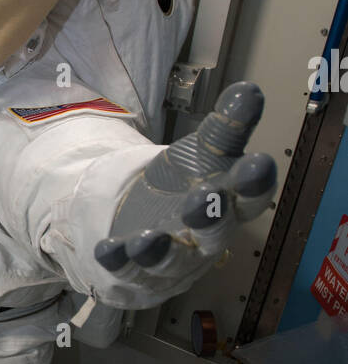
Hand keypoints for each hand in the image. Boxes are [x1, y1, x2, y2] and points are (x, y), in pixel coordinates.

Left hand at [94, 82, 276, 296]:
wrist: (146, 216)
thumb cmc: (186, 184)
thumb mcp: (204, 152)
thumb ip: (226, 127)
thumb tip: (250, 90)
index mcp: (230, 205)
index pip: (250, 198)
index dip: (255, 184)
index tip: (258, 163)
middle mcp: (206, 238)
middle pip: (214, 233)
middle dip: (210, 216)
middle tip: (206, 195)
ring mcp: (173, 260)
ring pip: (171, 262)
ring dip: (160, 252)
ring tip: (147, 238)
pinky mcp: (138, 273)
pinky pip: (127, 271)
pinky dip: (118, 262)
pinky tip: (105, 249)